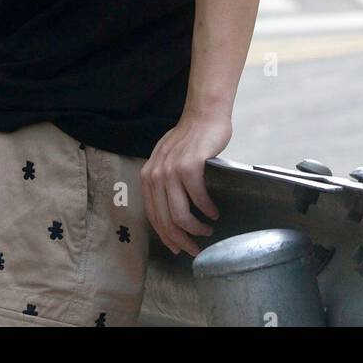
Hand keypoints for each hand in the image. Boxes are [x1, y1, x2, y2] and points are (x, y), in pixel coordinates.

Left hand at [140, 108, 231, 257]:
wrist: (204, 114)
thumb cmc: (190, 140)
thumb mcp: (167, 161)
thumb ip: (164, 184)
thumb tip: (172, 216)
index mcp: (148, 176)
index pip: (154, 217)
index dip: (166, 237)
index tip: (178, 248)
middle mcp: (155, 175)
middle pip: (166, 221)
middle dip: (181, 240)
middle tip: (195, 248)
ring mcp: (171, 170)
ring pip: (180, 215)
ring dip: (196, 228)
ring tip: (207, 230)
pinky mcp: (190, 166)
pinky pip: (198, 198)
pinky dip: (208, 210)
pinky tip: (214, 212)